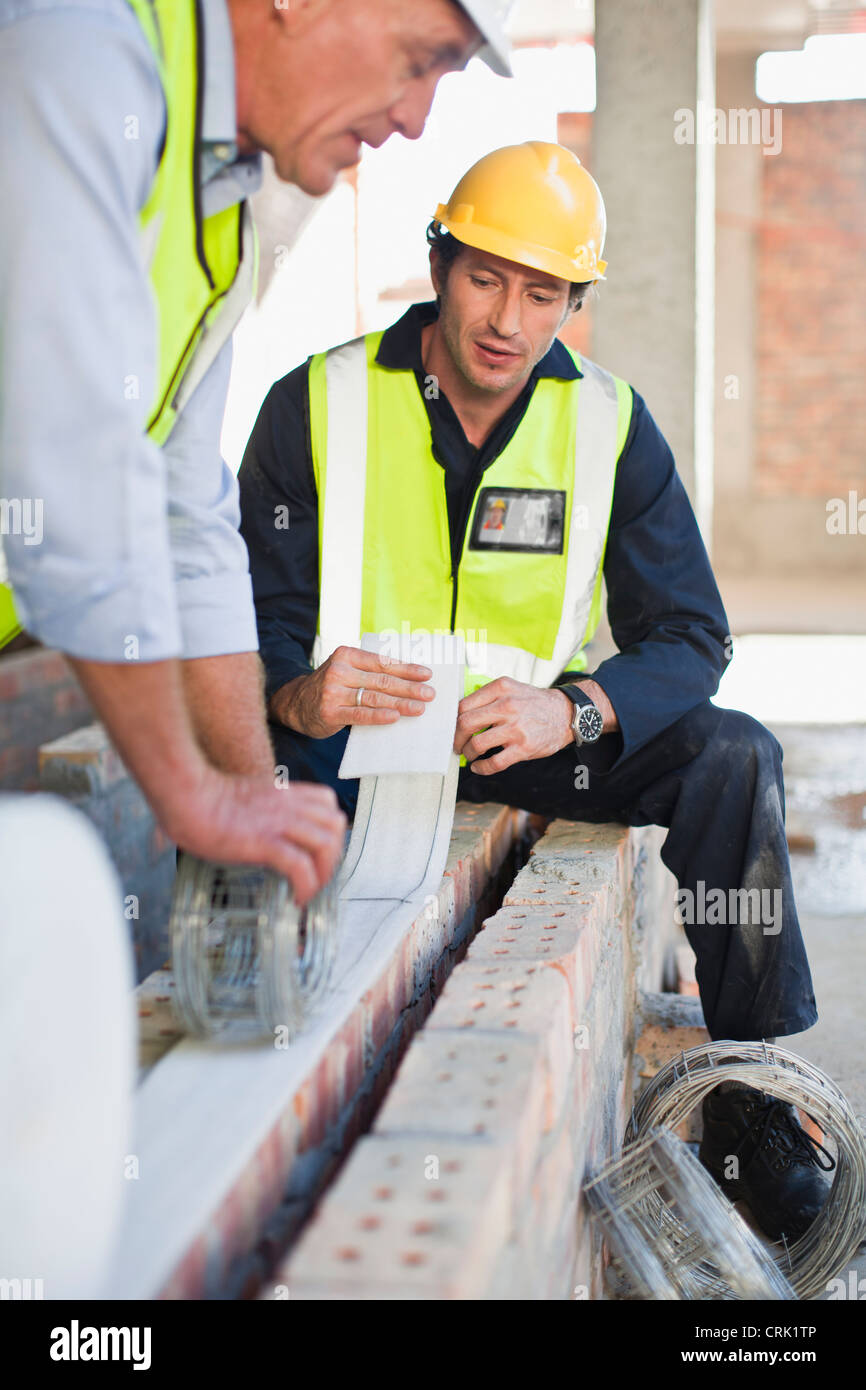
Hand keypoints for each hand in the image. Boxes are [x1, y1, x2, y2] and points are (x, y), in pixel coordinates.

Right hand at [166, 767, 346, 906]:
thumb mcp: (247, 796)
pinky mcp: (264, 842)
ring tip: (308, 890)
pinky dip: (305, 886)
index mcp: (284, 792)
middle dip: (333, 854)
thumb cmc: (204, 800)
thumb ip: (265, 808)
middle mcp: (288, 805)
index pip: (327, 802)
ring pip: (326, 845)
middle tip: (316, 875)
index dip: (330, 829)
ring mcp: (279, 823)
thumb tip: (264, 828)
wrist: (187, 798)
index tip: (318, 852)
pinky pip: (300, 866)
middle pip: (336, 824)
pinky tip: (295, 898)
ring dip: (323, 873)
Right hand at [271, 645, 435, 738]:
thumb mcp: (345, 669)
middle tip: (429, 694)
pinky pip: (360, 714)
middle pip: (381, 680)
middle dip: (409, 687)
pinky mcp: (330, 712)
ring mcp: (333, 692)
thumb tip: (408, 677)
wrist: (295, 704)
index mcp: (346, 655)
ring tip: (419, 707)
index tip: (426, 674)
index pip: (382, 662)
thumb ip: (368, 670)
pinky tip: (395, 717)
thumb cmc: (330, 686)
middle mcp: (339, 671)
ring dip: (400, 703)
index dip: (406, 668)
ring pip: (374, 697)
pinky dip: (379, 716)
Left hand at [453, 677, 573, 774]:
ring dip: (468, 753)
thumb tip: (460, 714)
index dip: (453, 720)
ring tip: (469, 754)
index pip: (464, 705)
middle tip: (456, 744)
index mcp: (501, 689)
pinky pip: (495, 762)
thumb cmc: (534, 703)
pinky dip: (481, 768)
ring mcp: (516, 728)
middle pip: (465, 724)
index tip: (453, 728)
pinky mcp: (524, 747)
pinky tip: (478, 767)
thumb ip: (488, 697)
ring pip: (477, 744)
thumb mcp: (511, 689)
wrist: (565, 714)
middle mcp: (507, 706)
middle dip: (456, 738)